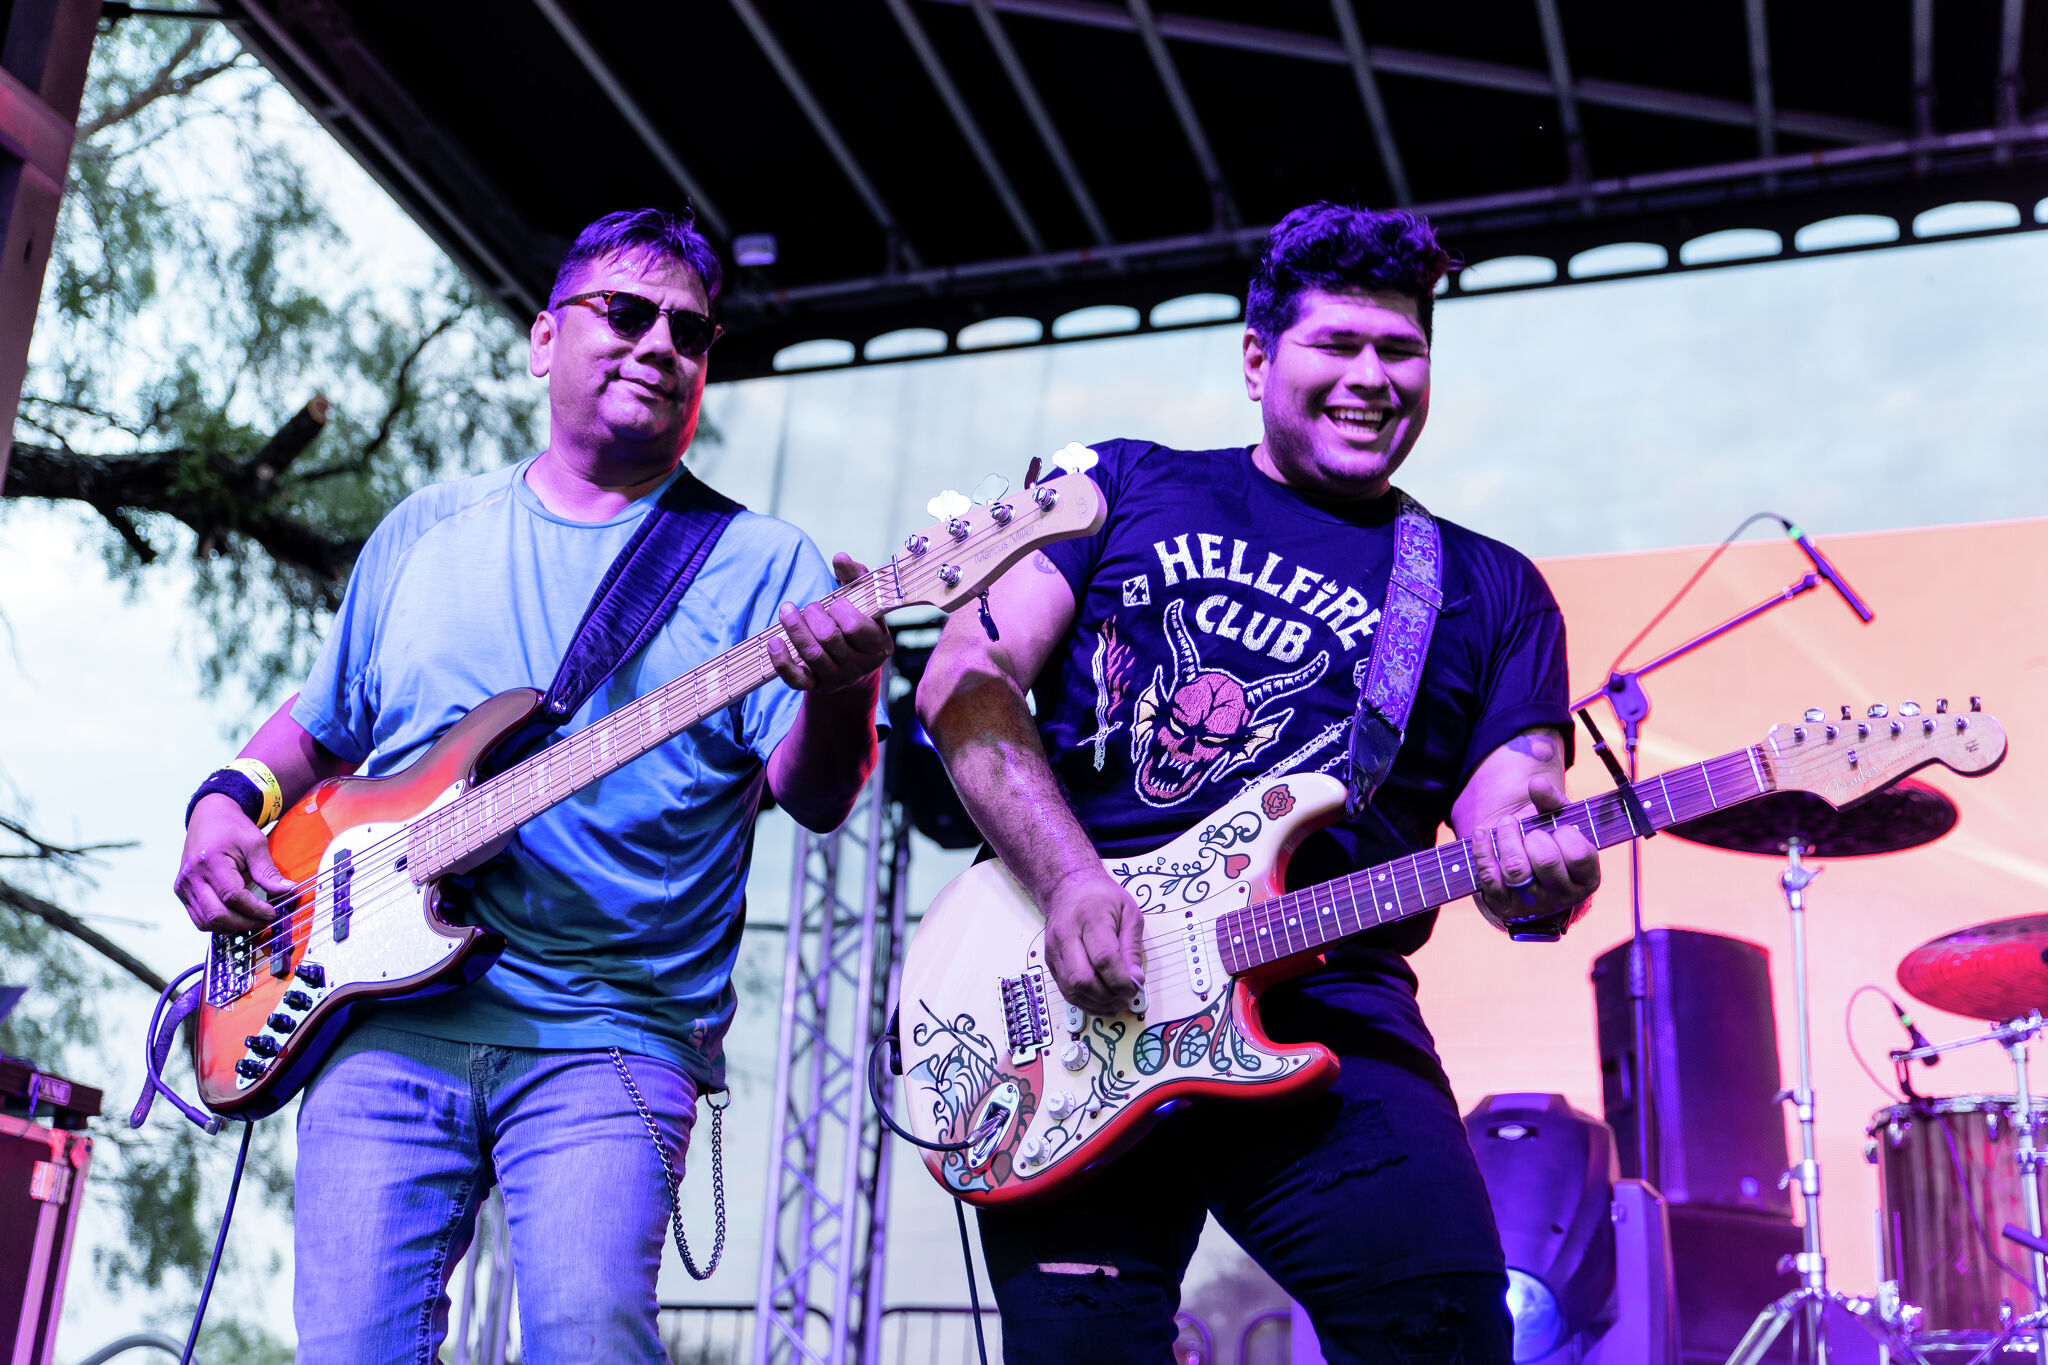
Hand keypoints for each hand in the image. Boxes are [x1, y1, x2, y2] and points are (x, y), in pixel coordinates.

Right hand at [174, 793, 293, 932]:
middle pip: (217, 914)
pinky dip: (217, 922)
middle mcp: (192, 876)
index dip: (254, 910)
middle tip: (263, 920)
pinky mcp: (181, 890)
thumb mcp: (255, 844)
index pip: (232, 897)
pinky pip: (198, 916)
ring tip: (250, 920)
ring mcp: (183, 885)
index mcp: (209, 862)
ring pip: (205, 921)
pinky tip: (234, 916)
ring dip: (230, 926)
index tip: (272, 912)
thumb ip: (268, 871)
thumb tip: (287, 891)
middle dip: (244, 923)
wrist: (209, 816)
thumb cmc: (231, 827)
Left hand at [767, 554, 891, 694]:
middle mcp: (859, 666)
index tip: (836, 603)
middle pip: (829, 638)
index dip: (840, 609)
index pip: (856, 626)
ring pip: (811, 653)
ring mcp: (837, 678)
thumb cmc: (859, 628)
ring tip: (787, 611)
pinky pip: (796, 679)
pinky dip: (781, 660)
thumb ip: (856, 578)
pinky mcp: (816, 687)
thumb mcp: (865, 604)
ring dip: (794, 628)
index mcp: (877, 645)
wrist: (853, 671)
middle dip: (814, 615)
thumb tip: (840, 557)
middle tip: (812, 607)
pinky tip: (773, 642)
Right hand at [1041, 870, 1146, 1015]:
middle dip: (1107, 996)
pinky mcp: (1049, 960)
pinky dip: (1084, 1002)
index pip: (1104, 958)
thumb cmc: (1103, 897)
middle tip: (1126, 998)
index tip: (1135, 988)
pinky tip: (1101, 1003)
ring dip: (1096, 1004)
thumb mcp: (1129, 912)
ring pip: (1071, 988)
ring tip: (1116, 1003)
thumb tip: (1135, 979)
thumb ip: (1132, 947)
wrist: (1067, 886)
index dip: (1120, 980)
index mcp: (1090, 918)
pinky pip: (1064, 989)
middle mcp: (1066, 935)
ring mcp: (1054, 949)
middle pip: (1082, 978)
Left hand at [1471, 773, 1599, 935]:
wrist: (1524, 871)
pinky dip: (1482, 850)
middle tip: (1528, 829)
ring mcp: (1532, 904)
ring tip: (1506, 824)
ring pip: (1516, 870)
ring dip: (1507, 839)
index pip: (1578, 855)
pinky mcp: (1503, 906)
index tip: (1557, 829)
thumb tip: (1537, 784)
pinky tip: (1481, 833)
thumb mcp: (1558, 821)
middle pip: (1545, 861)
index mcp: (1586, 879)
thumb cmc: (1548, 842)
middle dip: (1532, 836)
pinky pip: (1489, 878)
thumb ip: (1552, 801)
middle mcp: (1562, 896)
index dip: (1565, 835)